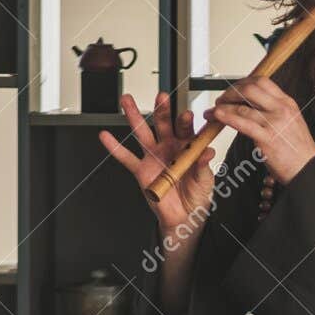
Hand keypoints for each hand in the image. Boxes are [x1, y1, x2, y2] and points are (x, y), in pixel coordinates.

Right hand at [100, 92, 216, 235]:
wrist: (183, 217)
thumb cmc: (197, 195)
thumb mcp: (205, 181)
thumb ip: (204, 166)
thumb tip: (208, 152)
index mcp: (187, 146)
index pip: (187, 129)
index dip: (186, 121)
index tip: (187, 115)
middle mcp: (169, 147)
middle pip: (164, 124)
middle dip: (162, 110)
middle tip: (161, 97)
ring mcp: (154, 156)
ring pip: (142, 133)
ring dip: (134, 116)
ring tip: (127, 101)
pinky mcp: (141, 170)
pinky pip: (126, 158)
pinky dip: (115, 147)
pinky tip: (106, 136)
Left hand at [205, 76, 314, 184]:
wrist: (307, 169)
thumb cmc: (298, 150)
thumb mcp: (290, 122)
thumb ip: (274, 111)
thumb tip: (253, 105)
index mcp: (287, 103)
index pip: (262, 82)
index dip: (243, 82)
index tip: (234, 89)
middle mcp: (281, 109)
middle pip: (250, 89)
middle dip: (231, 92)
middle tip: (222, 99)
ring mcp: (274, 123)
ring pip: (242, 106)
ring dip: (224, 107)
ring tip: (214, 112)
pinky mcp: (266, 138)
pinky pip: (242, 122)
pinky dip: (226, 117)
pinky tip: (218, 116)